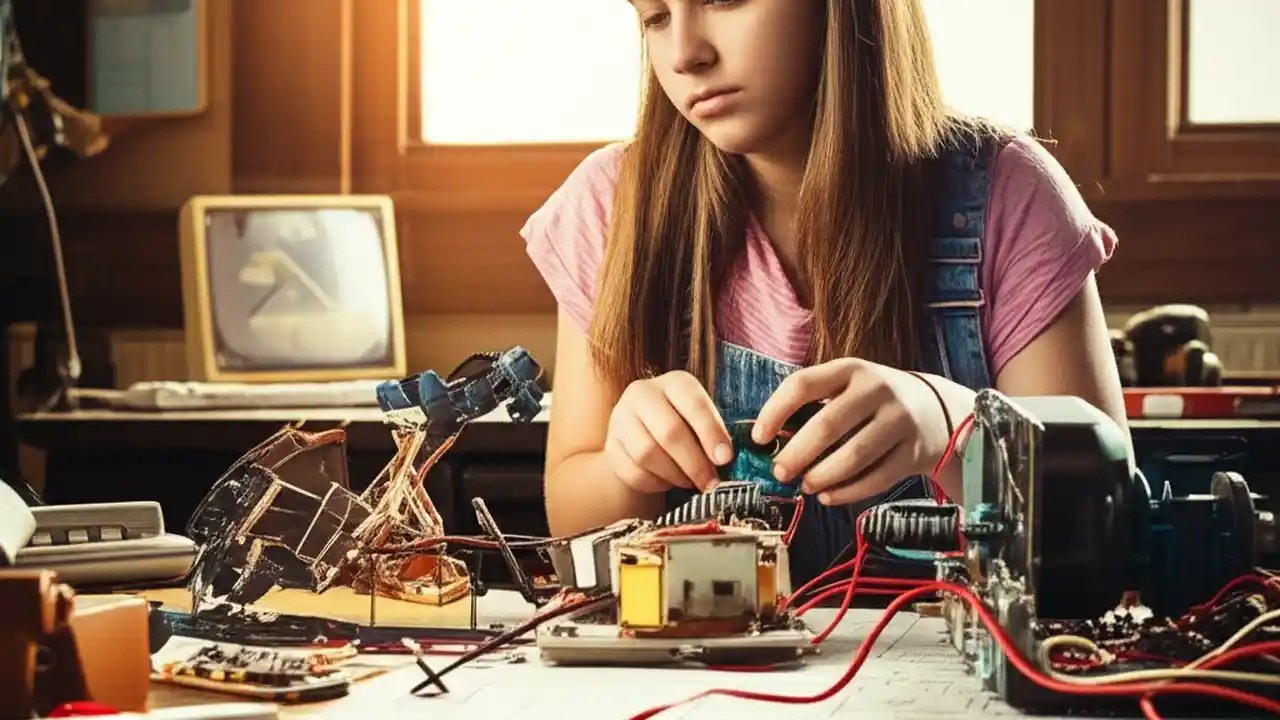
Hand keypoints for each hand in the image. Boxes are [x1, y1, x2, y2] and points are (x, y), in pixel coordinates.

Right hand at [605, 370, 734, 493]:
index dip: (711, 433)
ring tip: (690, 482)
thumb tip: (724, 458)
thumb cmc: (684, 425)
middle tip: (710, 482)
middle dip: (694, 463)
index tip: (725, 459)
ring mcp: (621, 418)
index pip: (694, 404)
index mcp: (674, 383)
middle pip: (669, 432)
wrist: (644, 434)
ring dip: (674, 475)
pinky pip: (633, 471)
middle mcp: (642, 393)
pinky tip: (667, 482)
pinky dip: (654, 483)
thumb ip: (715, 432)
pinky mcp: (611, 445)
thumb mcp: (701, 419)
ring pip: (648, 454)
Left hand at [751, 359, 953, 505]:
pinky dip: (847, 491)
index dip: (775, 411)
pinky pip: (876, 478)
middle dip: (797, 454)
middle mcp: (877, 390)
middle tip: (779, 472)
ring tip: (805, 486)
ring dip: (822, 476)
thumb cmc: (874, 401)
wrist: (937, 410)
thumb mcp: (848, 387)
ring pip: (853, 455)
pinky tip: (828, 496)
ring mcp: (899, 420)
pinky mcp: (914, 452)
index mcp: (851, 369)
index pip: (803, 384)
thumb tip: (769, 441)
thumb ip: (813, 406)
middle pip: (828, 425)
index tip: (758, 437)